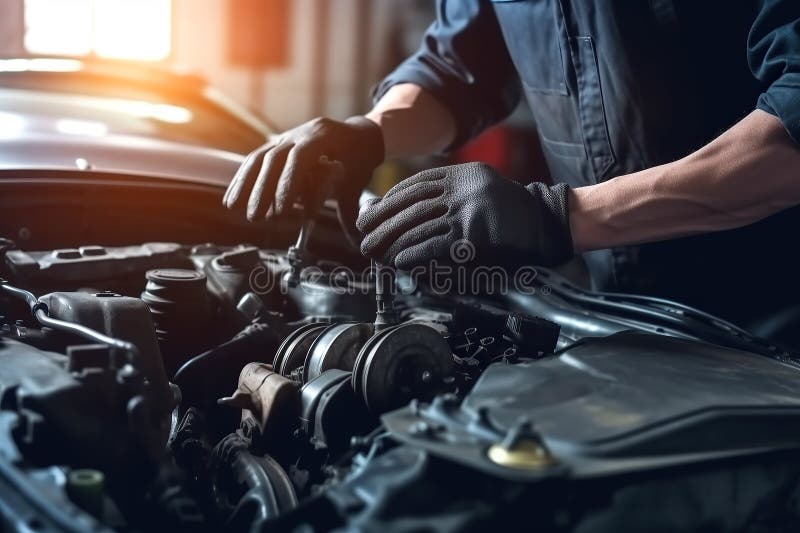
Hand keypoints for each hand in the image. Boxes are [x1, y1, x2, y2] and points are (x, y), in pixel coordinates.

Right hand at [223, 116, 383, 221]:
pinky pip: (256, 160)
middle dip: (263, 189)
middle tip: (256, 217)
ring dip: (245, 184)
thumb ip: (350, 211)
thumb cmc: (358, 160)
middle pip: (275, 158)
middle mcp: (302, 133)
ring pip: (260, 158)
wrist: (358, 135)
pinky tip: (232, 197)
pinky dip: (243, 179)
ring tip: (234, 208)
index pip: (301, 158)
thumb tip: (356, 241)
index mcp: (324, 137)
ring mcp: (287, 137)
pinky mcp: (277, 144)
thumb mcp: (357, 182)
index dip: (288, 183)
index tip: (280, 210)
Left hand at [357, 163, 572, 268]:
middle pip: (412, 205)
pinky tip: (400, 260)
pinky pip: (436, 244)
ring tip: (376, 252)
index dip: (389, 200)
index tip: (371, 213)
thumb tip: (405, 210)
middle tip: (364, 236)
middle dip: (383, 223)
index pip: (416, 184)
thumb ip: (450, 194)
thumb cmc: (512, 212)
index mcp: (462, 174)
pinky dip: (415, 253)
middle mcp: (463, 187)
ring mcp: (469, 209)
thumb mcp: (481, 189)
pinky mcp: (475, 234)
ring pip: (420, 226)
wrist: (548, 222)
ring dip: (393, 242)